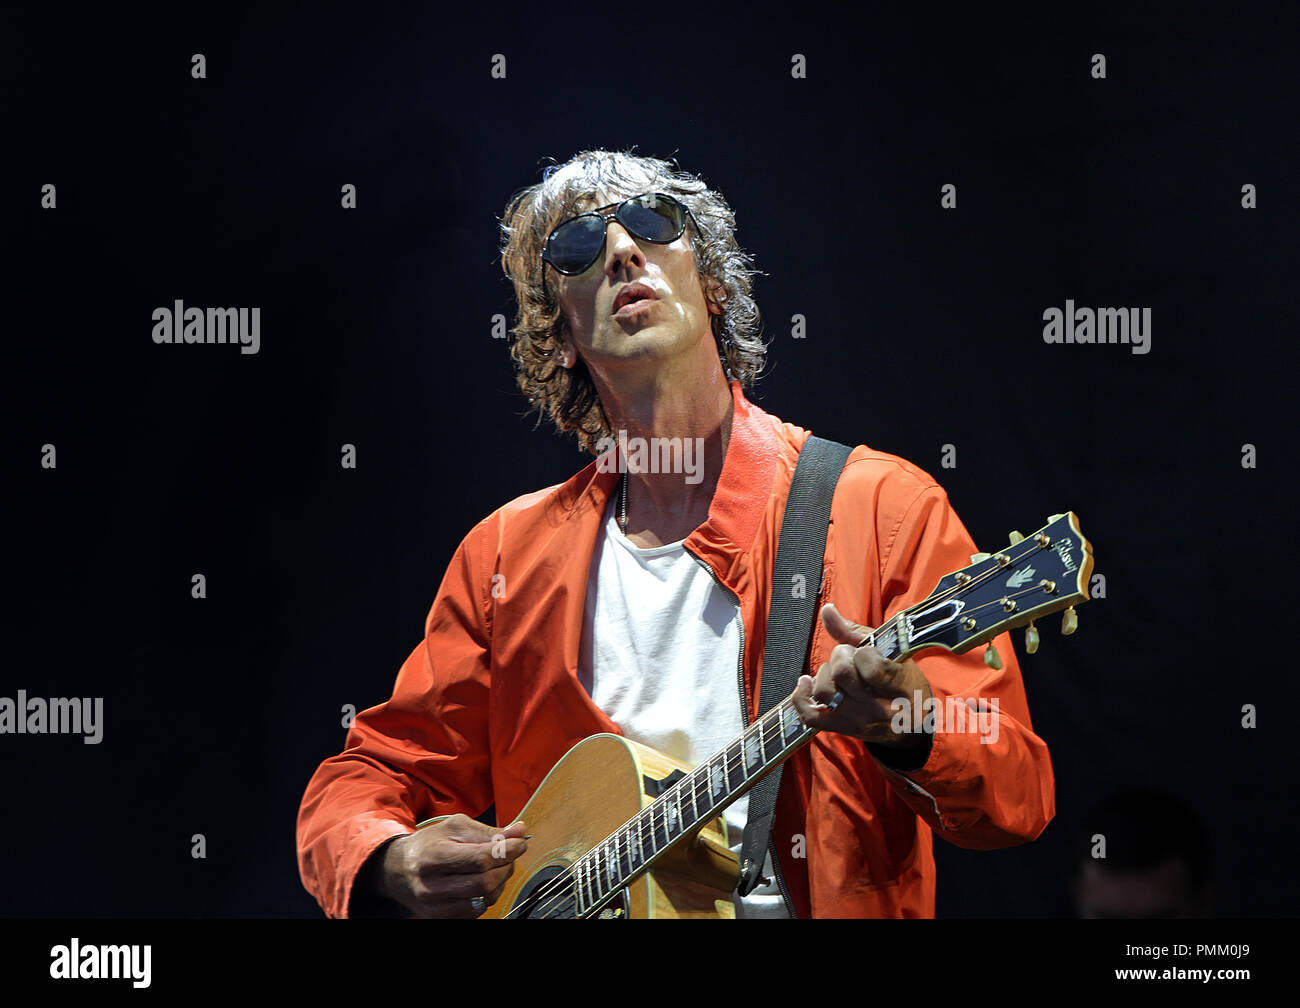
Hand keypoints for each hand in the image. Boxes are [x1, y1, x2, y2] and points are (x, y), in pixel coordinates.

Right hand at [377, 815, 527, 918]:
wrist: (399, 869)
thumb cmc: (430, 844)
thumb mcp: (455, 827)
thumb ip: (488, 831)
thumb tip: (519, 832)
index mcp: (433, 856)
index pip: (480, 859)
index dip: (507, 851)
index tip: (520, 843)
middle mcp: (431, 886)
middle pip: (486, 882)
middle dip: (506, 866)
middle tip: (510, 854)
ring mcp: (435, 907)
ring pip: (485, 899)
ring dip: (500, 882)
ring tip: (496, 867)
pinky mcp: (440, 919)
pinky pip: (478, 911)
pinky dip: (488, 895)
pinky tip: (483, 882)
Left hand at [792, 604, 932, 752]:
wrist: (911, 725)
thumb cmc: (902, 681)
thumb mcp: (890, 653)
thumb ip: (854, 631)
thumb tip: (826, 609)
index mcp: (900, 687)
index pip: (872, 668)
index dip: (863, 653)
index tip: (867, 652)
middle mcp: (881, 710)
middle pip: (842, 674)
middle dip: (841, 656)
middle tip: (850, 657)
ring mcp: (860, 722)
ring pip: (824, 691)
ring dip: (825, 674)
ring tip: (838, 672)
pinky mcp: (843, 730)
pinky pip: (811, 717)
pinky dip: (801, 697)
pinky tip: (806, 682)